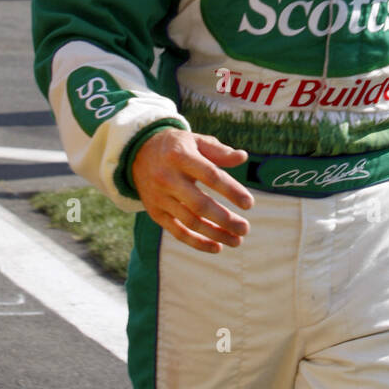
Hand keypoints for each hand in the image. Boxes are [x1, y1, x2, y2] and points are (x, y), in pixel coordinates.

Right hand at [131, 128, 253, 254]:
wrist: (139, 153)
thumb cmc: (177, 146)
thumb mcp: (196, 140)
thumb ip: (219, 151)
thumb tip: (243, 157)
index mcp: (180, 156)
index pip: (210, 175)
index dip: (230, 190)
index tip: (249, 204)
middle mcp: (167, 178)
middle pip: (199, 204)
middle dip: (225, 219)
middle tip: (245, 228)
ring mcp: (160, 197)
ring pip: (190, 222)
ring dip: (215, 234)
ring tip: (237, 240)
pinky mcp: (155, 212)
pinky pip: (177, 232)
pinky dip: (197, 243)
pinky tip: (217, 247)